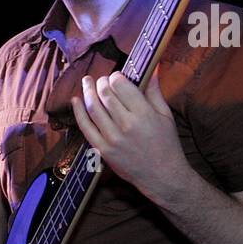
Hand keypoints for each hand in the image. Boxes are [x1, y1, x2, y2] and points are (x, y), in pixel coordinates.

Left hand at [70, 69, 189, 204]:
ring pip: (93, 108)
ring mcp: (112, 138)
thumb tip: (152, 68)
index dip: (116, 77)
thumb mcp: (165, 115)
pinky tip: (75, 100)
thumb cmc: (166, 144)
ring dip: (88, 91)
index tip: (116, 76)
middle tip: (102, 79)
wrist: (162, 176)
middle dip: (102, 82)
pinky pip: (85, 127)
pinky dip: (78, 112)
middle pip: (105, 94)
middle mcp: (126, 125)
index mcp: (144, 114)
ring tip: (87, 82)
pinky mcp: (102, 149)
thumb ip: (154, 91)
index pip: (121, 85)